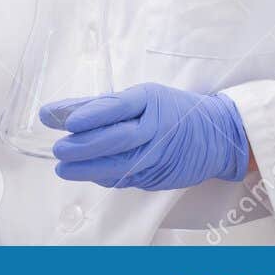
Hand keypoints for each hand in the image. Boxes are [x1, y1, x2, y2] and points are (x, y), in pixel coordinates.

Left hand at [42, 83, 250, 190]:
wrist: (217, 135)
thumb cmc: (173, 110)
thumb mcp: (142, 97)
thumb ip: (100, 105)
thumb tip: (57, 112)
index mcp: (150, 100)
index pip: (118, 107)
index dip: (92, 115)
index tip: (68, 122)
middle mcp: (155, 127)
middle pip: (117, 138)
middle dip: (85, 146)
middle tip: (60, 150)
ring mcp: (158, 154)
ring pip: (121, 164)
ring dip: (88, 169)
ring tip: (64, 168)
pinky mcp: (158, 176)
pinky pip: (126, 178)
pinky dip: (104, 177)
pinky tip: (87, 174)